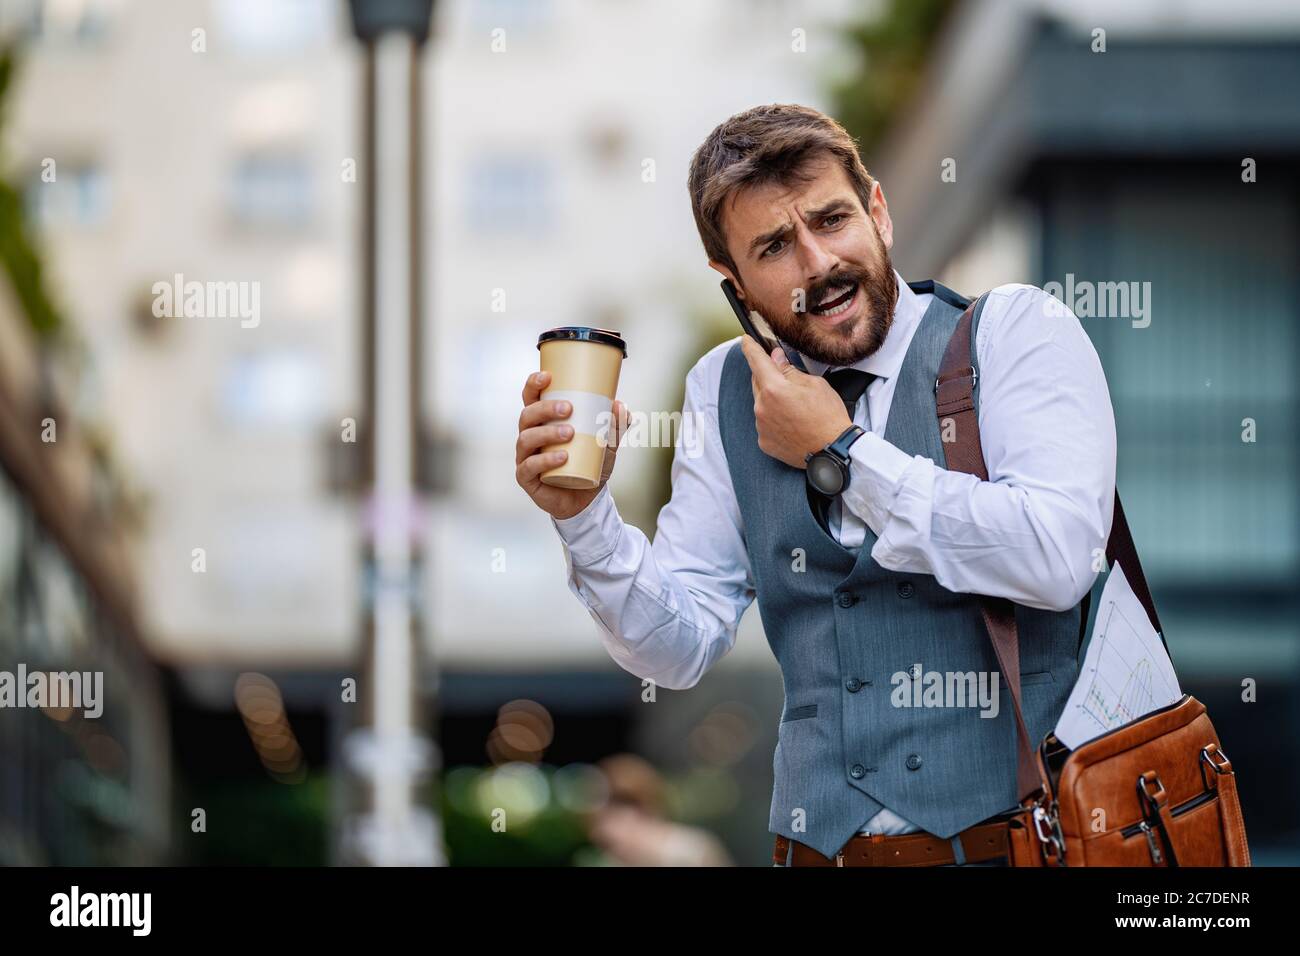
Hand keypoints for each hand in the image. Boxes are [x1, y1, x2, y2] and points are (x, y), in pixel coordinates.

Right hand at [516, 369, 629, 519]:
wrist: (586, 498)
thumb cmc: (589, 464)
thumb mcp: (607, 443)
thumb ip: (615, 425)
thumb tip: (620, 406)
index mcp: (542, 421)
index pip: (531, 398)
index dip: (533, 385)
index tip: (547, 377)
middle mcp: (530, 436)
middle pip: (527, 415)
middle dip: (545, 408)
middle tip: (569, 408)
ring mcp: (525, 457)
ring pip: (527, 439)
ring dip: (547, 433)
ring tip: (570, 433)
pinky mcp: (526, 478)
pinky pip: (529, 467)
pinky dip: (545, 460)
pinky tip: (562, 457)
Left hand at [739, 335, 851, 468]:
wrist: (833, 450)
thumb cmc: (828, 417)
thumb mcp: (814, 384)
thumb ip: (790, 371)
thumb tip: (776, 360)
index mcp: (774, 389)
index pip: (756, 361)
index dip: (750, 348)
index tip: (745, 341)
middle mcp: (762, 407)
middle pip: (758, 383)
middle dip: (769, 377)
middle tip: (788, 381)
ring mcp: (761, 426)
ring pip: (761, 403)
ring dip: (772, 400)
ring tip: (796, 409)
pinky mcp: (764, 441)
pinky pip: (764, 422)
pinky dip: (773, 418)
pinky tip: (792, 422)